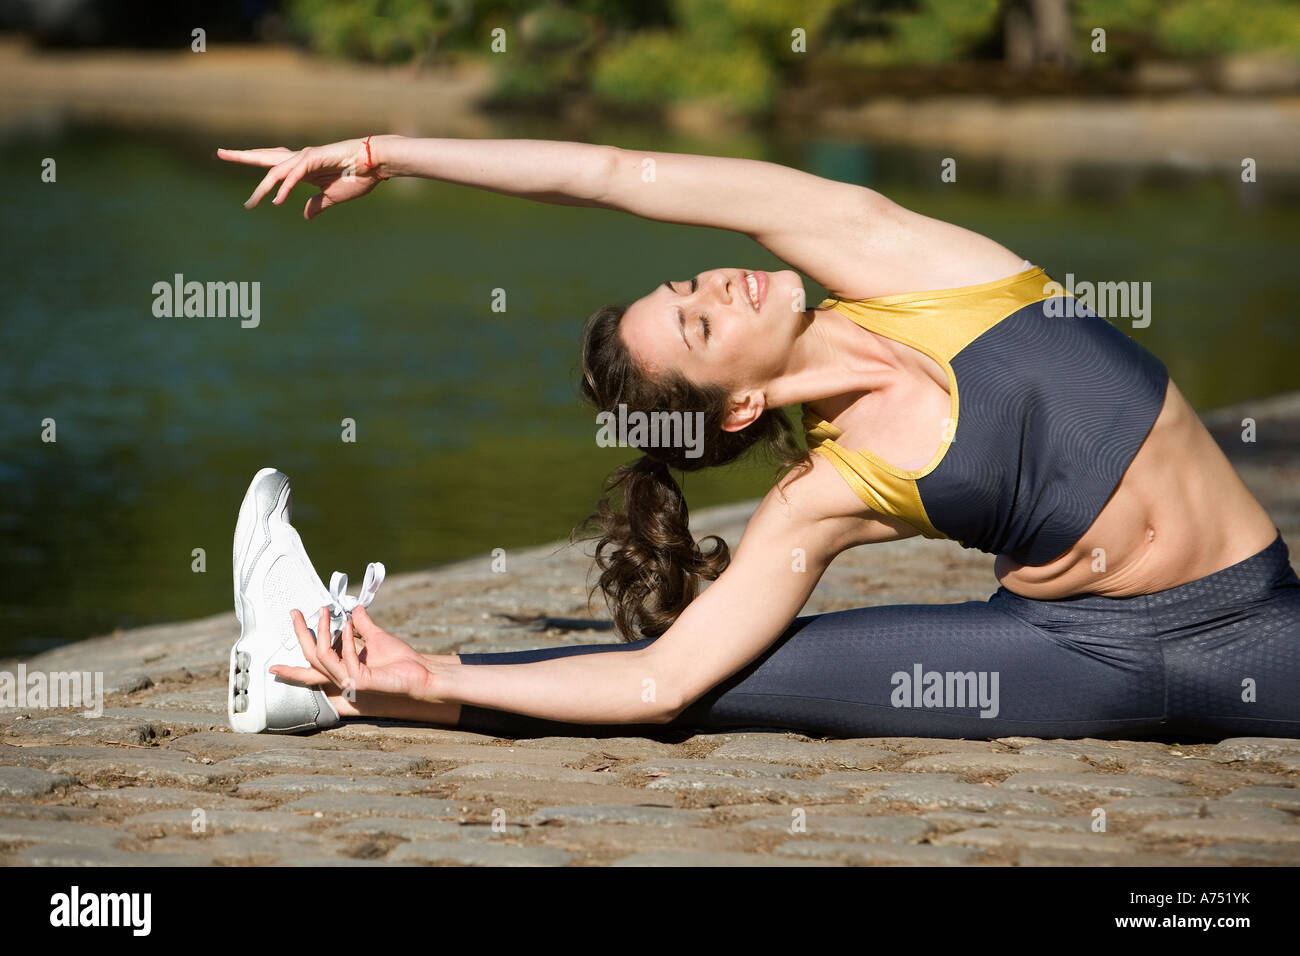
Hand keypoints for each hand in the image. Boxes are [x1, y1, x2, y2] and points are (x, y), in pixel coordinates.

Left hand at [217, 138, 387, 219]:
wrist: (375, 165)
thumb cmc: (358, 178)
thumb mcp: (332, 198)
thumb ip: (316, 206)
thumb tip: (305, 216)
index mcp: (303, 169)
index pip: (273, 165)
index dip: (255, 164)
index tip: (237, 163)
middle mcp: (300, 160)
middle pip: (264, 157)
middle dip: (241, 156)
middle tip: (219, 153)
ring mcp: (306, 158)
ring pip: (276, 172)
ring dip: (262, 189)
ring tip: (251, 204)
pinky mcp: (314, 159)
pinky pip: (293, 175)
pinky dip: (284, 188)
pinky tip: (278, 200)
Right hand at [271, 605, 437, 705]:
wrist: (419, 672)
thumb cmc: (399, 659)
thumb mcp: (377, 638)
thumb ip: (363, 625)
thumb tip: (355, 609)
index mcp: (341, 670)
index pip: (311, 671)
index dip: (291, 670)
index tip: (271, 666)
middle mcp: (341, 678)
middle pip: (310, 658)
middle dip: (301, 635)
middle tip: (295, 613)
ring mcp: (349, 681)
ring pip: (322, 656)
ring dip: (322, 631)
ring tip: (326, 611)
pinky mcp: (360, 681)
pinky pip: (345, 657)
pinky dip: (347, 639)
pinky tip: (350, 623)